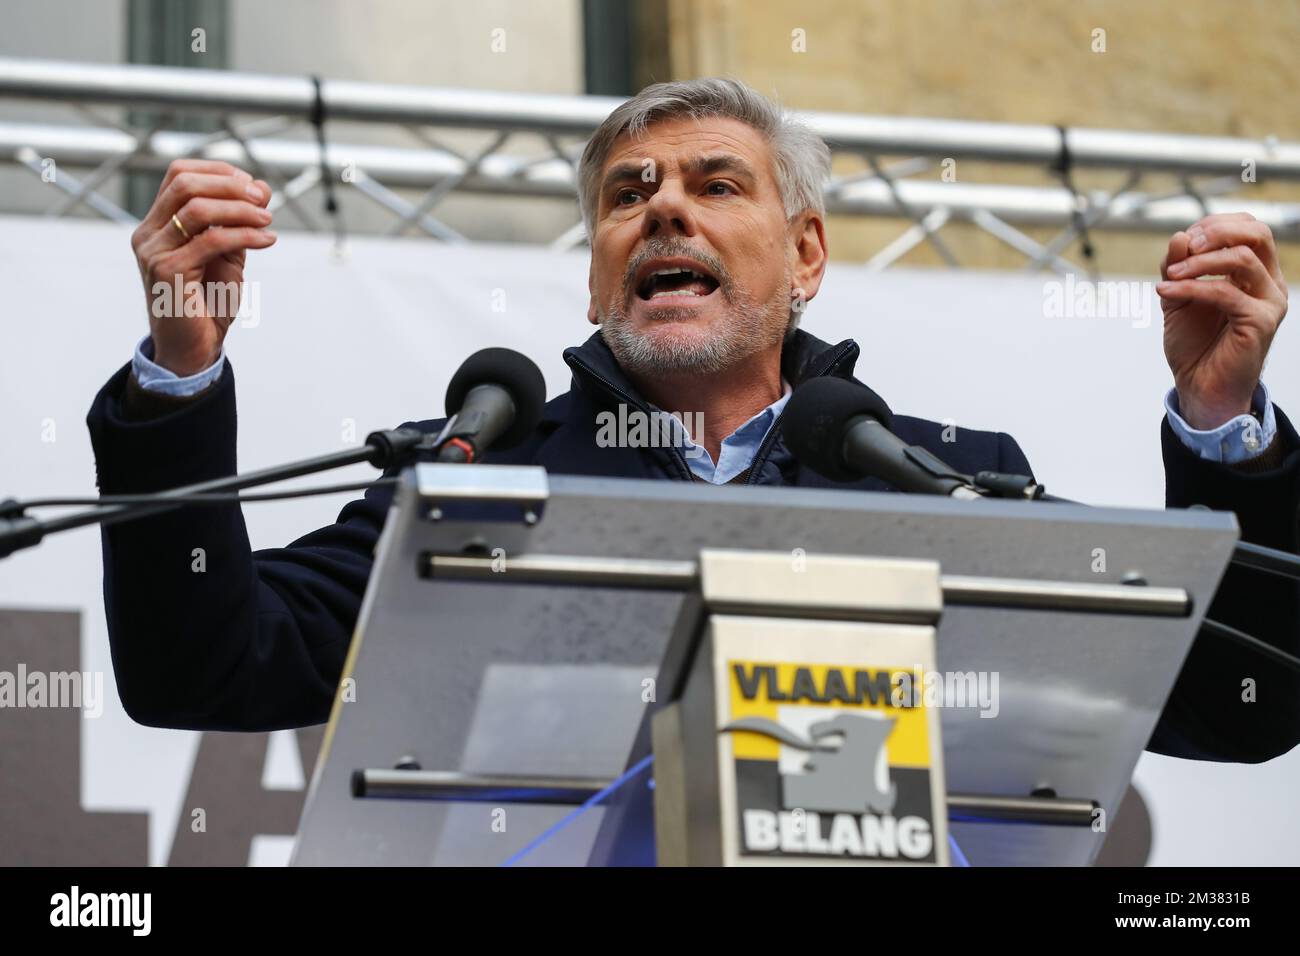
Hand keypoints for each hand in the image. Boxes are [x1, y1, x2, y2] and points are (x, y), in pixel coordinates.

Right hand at [130, 159, 275, 375]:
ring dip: (240, 209)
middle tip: (263, 199)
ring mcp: (154, 252)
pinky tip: (267, 240)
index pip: (178, 174)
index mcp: (157, 224)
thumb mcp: (227, 255)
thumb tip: (262, 188)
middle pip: (185, 184)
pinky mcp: (168, 271)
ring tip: (267, 220)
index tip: (252, 184)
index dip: (217, 171)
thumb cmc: (207, 304)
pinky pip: (212, 240)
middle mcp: (148, 234)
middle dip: (230, 185)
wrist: (193, 349)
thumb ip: (239, 223)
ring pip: (198, 208)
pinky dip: (245, 235)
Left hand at [1157, 212, 1286, 428]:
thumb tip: (1179, 236)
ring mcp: (1268, 301)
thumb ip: (1177, 267)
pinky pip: (1226, 292)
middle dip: (1216, 231)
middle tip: (1184, 246)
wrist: (1199, 386)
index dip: (1213, 225)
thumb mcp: (1178, 297)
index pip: (1247, 228)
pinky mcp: (1260, 321)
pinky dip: (1191, 287)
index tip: (1181, 241)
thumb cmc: (1194, 344)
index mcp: (1254, 273)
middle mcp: (1268, 283)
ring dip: (1198, 261)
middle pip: (1257, 233)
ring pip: (1242, 259)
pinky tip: (1166, 291)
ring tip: (1169, 275)